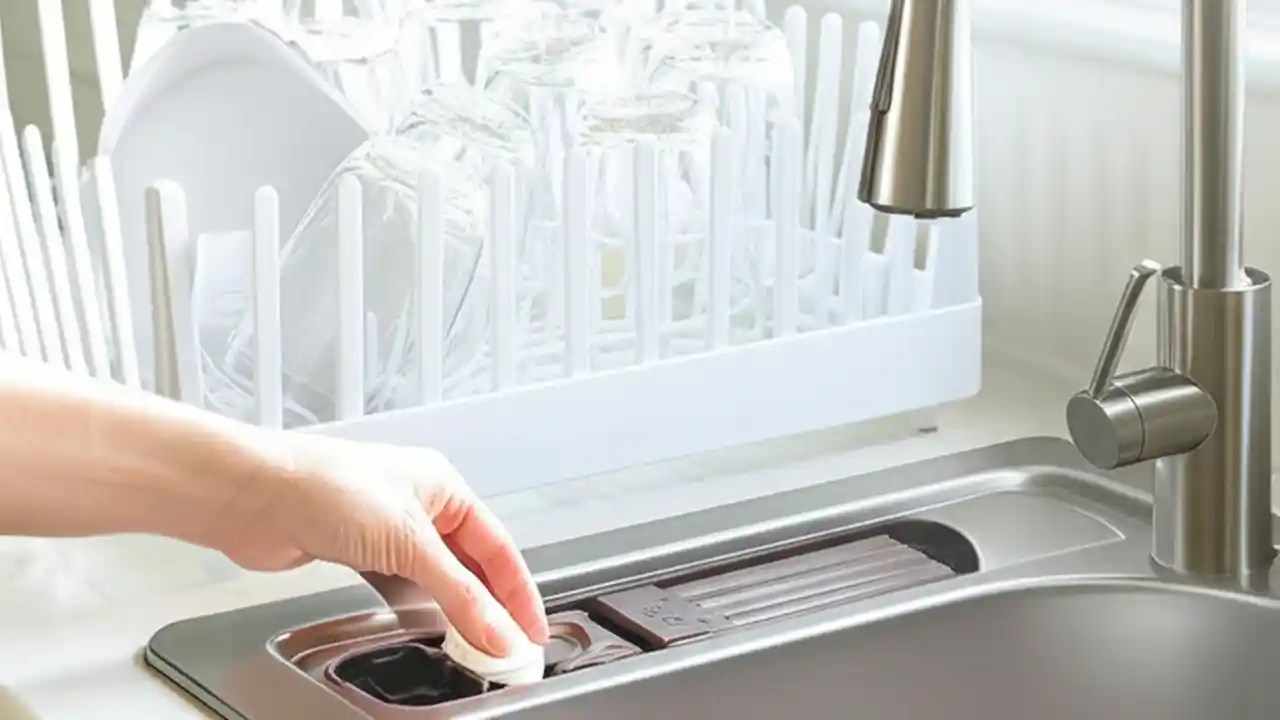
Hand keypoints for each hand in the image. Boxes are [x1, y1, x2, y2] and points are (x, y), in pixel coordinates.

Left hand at [198, 433, 549, 656]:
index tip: (532, 632)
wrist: (254, 496)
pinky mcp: (358, 550)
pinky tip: (426, 626)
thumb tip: (498, 630)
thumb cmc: (324, 487)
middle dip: (490, 605)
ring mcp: (388, 528)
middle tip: (506, 647)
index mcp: (444, 486)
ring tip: (473, 646)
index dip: (519, 593)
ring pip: (436, 576)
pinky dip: (418, 606)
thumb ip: (458, 594)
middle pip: (470, 564)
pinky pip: (402, 584)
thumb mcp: (408, 543)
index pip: (498, 547)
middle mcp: (420, 504)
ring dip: (454, 609)